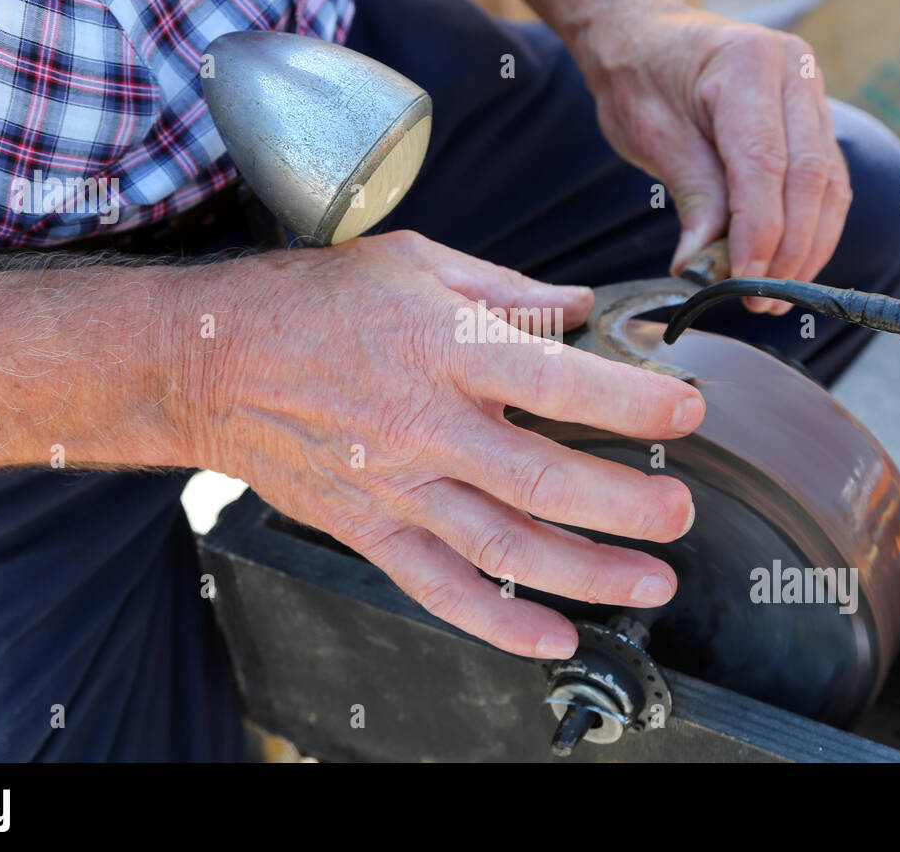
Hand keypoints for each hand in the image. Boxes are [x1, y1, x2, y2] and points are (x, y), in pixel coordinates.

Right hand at [180, 231, 703, 657]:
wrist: (212, 360)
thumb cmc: (312, 303)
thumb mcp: (415, 263)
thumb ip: (507, 289)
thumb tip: (578, 306)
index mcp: (447, 347)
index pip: (561, 381)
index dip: (633, 402)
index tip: (686, 412)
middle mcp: (427, 424)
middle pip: (544, 479)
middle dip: (627, 505)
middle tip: (680, 515)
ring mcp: (396, 485)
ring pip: (503, 545)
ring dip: (586, 572)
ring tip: (650, 583)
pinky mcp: (368, 526)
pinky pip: (439, 587)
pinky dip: (498, 619)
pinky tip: (553, 635)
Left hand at [578, 7, 851, 313]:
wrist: (646, 36)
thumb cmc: (641, 78)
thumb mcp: (652, 135)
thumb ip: (692, 196)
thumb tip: (700, 265)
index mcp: (748, 64)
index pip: (765, 162)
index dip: (761, 230)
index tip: (744, 280)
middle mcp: (795, 70)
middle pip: (810, 176)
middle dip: (791, 249)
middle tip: (762, 301)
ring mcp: (812, 92)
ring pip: (829, 184)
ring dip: (808, 247)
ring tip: (774, 295)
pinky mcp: (815, 118)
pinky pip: (826, 181)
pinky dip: (811, 228)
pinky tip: (788, 265)